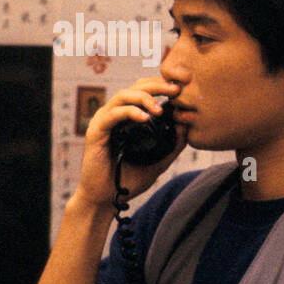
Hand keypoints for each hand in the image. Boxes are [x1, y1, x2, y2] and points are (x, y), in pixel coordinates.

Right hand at [73, 76, 187, 209]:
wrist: (106, 198)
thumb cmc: (129, 179)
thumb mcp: (159, 160)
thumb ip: (173, 144)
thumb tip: (187, 125)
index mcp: (129, 117)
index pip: (145, 91)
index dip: (161, 85)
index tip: (182, 88)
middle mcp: (116, 115)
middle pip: (135, 87)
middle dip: (157, 84)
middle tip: (176, 89)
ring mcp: (105, 121)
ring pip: (123, 96)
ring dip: (143, 97)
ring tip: (160, 109)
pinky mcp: (96, 132)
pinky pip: (112, 115)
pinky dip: (129, 112)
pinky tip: (144, 118)